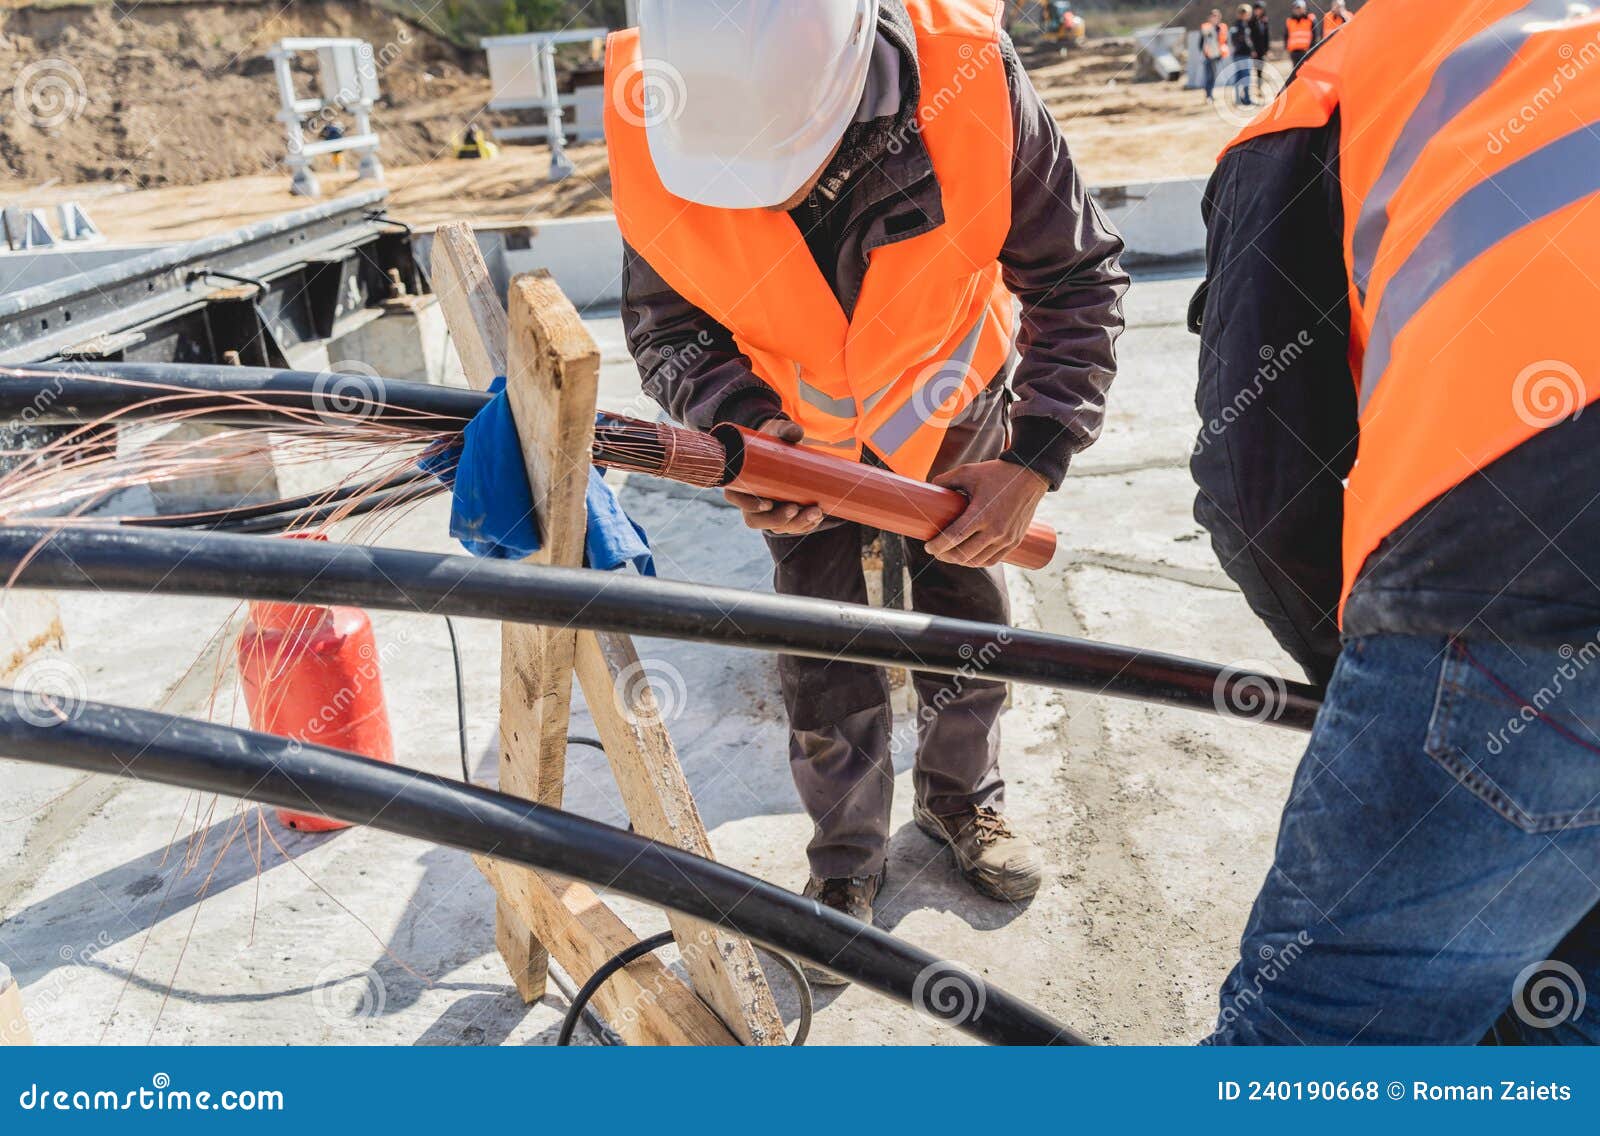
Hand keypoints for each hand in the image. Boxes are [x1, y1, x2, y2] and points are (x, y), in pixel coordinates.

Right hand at [723, 418, 826, 535]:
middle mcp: (749, 500)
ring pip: (776, 527)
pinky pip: (791, 526)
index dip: (749, 504)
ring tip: (816, 512)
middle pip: (757, 520)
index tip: (767, 504)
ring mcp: (766, 511)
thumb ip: (785, 430)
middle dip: (778, 519)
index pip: (736, 498)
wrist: (781, 446)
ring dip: (797, 524)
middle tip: (795, 508)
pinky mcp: (782, 514)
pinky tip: (818, 517)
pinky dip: (805, 525)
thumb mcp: (776, 432)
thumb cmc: (772, 440)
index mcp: (740, 480)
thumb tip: (795, 432)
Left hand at [926, 460, 1048, 567]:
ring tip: (949, 555)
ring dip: (960, 561)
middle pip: (963, 554)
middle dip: (945, 556)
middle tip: (936, 551)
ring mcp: (1007, 538)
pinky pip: (993, 560)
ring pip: (977, 561)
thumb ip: (946, 480)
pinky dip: (977, 562)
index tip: (928, 546)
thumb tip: (929, 489)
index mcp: (982, 513)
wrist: (1030, 475)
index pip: (954, 537)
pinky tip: (968, 558)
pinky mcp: (1015, 541)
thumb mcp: (968, 472)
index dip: (937, 545)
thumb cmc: (996, 472)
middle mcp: (995, 529)